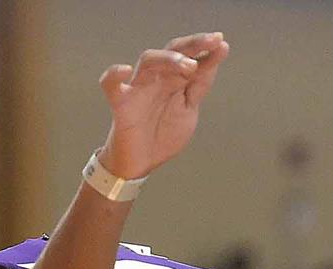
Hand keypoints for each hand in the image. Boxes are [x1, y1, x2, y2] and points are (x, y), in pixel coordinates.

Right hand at [97, 32, 228, 180]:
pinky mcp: (120, 103)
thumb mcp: (188, 108)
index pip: (189, 55)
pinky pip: (110, 85)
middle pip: (171, 51)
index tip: (221, 43)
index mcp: (174, 79)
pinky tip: (125, 70)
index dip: (205, 48)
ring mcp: (138, 88)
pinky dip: (114, 75)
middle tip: (212, 42)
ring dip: (169, 59)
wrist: (141, 162)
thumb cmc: (162, 134)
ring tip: (189, 66)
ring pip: (149, 61)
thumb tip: (215, 58)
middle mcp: (156, 78)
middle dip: (192, 44)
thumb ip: (199, 86)